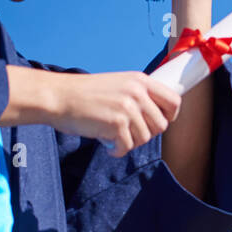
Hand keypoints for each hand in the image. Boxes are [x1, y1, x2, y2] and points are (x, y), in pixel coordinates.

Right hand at [48, 71, 181, 157]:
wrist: (57, 96)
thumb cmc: (85, 94)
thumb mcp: (118, 84)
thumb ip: (139, 96)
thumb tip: (161, 116)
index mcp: (140, 80)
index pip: (174, 101)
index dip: (169, 116)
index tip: (156, 121)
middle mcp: (137, 92)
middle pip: (161, 125)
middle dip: (145, 132)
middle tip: (126, 130)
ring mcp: (128, 108)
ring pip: (145, 138)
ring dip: (130, 141)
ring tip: (113, 133)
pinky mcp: (117, 123)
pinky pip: (128, 147)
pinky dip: (117, 150)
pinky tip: (107, 144)